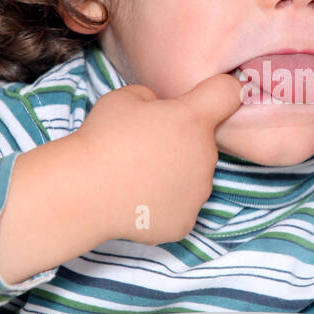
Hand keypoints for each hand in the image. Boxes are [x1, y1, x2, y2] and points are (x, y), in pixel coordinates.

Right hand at [73, 75, 244, 244]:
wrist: (84, 191)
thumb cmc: (102, 138)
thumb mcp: (125, 96)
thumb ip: (155, 98)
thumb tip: (161, 111)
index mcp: (194, 119)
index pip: (229, 93)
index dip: (222, 91)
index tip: (212, 97)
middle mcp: (206, 156)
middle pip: (203, 143)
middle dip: (182, 142)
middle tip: (145, 148)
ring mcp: (198, 193)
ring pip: (193, 178)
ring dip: (174, 175)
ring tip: (137, 177)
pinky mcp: (184, 223)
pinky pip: (180, 208)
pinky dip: (163, 205)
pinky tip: (137, 201)